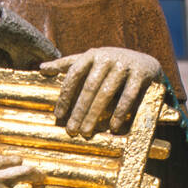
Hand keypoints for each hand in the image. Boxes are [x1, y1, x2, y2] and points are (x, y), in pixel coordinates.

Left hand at [39, 48, 163, 137]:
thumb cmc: (111, 66)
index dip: (65, 95)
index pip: (74, 75)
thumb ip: (67, 65)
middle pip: (89, 87)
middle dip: (79, 111)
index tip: (58, 115)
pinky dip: (120, 112)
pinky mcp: (141, 74)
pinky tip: (113, 127)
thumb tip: (41, 68)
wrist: (145, 63)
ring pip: (106, 93)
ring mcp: (125, 64)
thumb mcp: (90, 62)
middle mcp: (107, 57)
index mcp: (92, 55)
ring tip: (86, 132)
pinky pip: (128, 96)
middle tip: (71, 130)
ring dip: (95, 114)